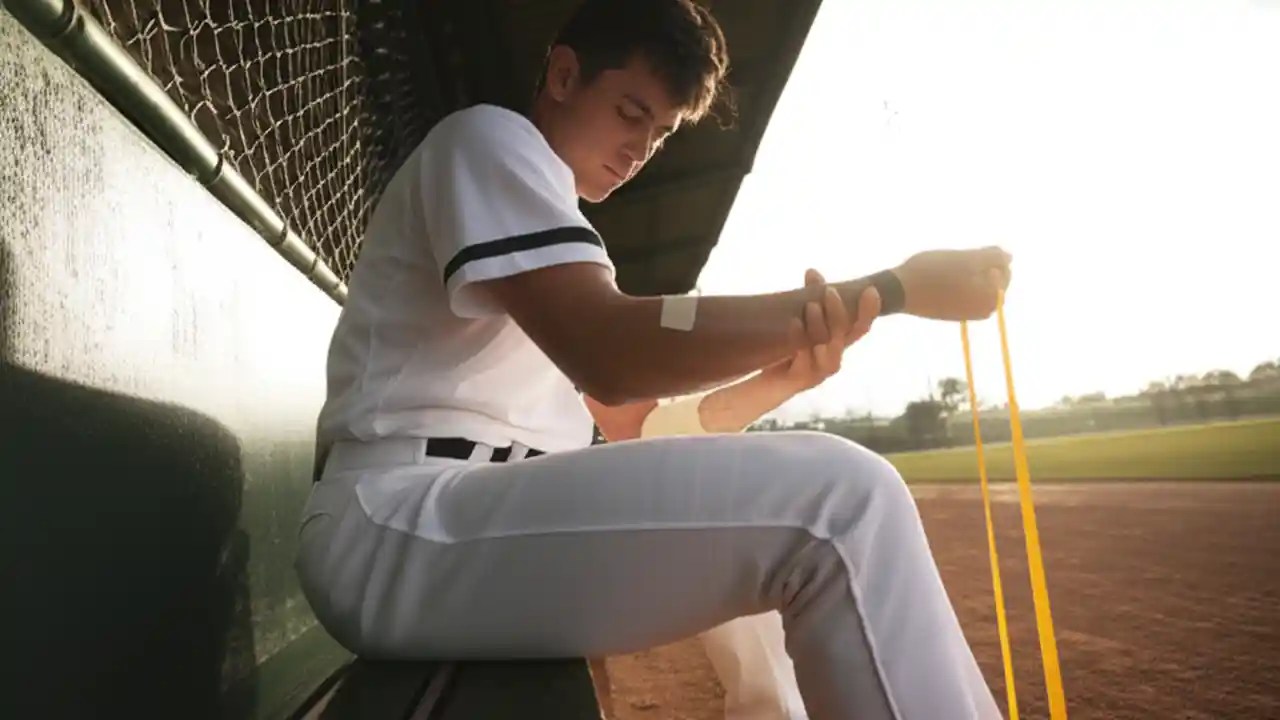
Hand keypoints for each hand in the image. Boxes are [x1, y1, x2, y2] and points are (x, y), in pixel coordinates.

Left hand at [761, 269, 880, 392]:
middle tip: (829, 291)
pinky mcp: (802, 380)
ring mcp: (820, 371)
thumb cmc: (792, 350)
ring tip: (812, 306)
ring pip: (829, 350)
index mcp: (838, 343)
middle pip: (844, 334)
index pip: (861, 326)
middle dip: (838, 310)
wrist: (769, 384)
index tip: (871, 291)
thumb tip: (812, 271)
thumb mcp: (802, 321)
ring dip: (821, 325)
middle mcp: (833, 356)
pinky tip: (794, 324)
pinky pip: (805, 361)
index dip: (869, 311)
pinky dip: (800, 342)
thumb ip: (810, 297)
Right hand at [893, 246, 1012, 320]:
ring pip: (977, 287)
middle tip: (957, 260)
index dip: (988, 257)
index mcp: (992, 297)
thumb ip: (993, 257)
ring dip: (967, 276)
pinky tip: (941, 279)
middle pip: (992, 281)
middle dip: (979, 269)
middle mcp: (984, 310)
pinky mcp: (952, 314)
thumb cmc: (934, 271)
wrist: (899, 291)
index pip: (1005, 271)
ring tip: (948, 268)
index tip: (968, 253)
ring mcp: (967, 314)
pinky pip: (964, 295)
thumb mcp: (966, 258)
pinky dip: (958, 285)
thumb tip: (1009, 258)